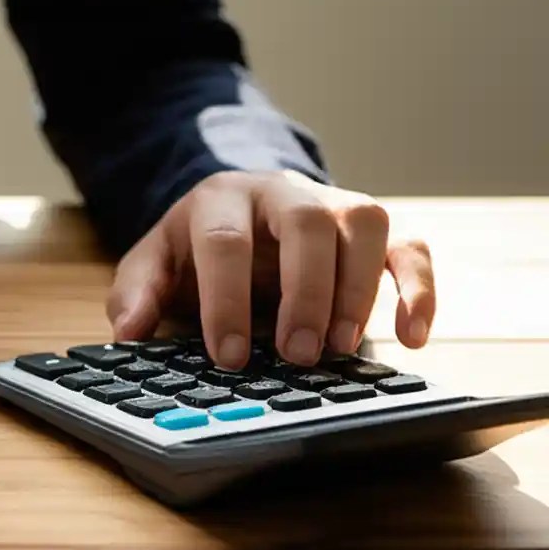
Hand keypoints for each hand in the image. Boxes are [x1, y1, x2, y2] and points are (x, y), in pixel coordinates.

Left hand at [105, 170, 434, 369]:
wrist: (237, 211)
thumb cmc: (195, 250)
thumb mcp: (153, 265)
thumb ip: (136, 294)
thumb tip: (130, 330)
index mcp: (220, 201)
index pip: (225, 242)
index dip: (226, 299)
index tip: (228, 355)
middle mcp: (281, 193)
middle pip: (305, 223)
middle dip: (304, 292)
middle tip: (296, 355)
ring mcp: (333, 204)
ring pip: (364, 223)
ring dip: (358, 289)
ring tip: (340, 348)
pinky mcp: (372, 230)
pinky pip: (410, 245)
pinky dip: (419, 287)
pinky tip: (413, 334)